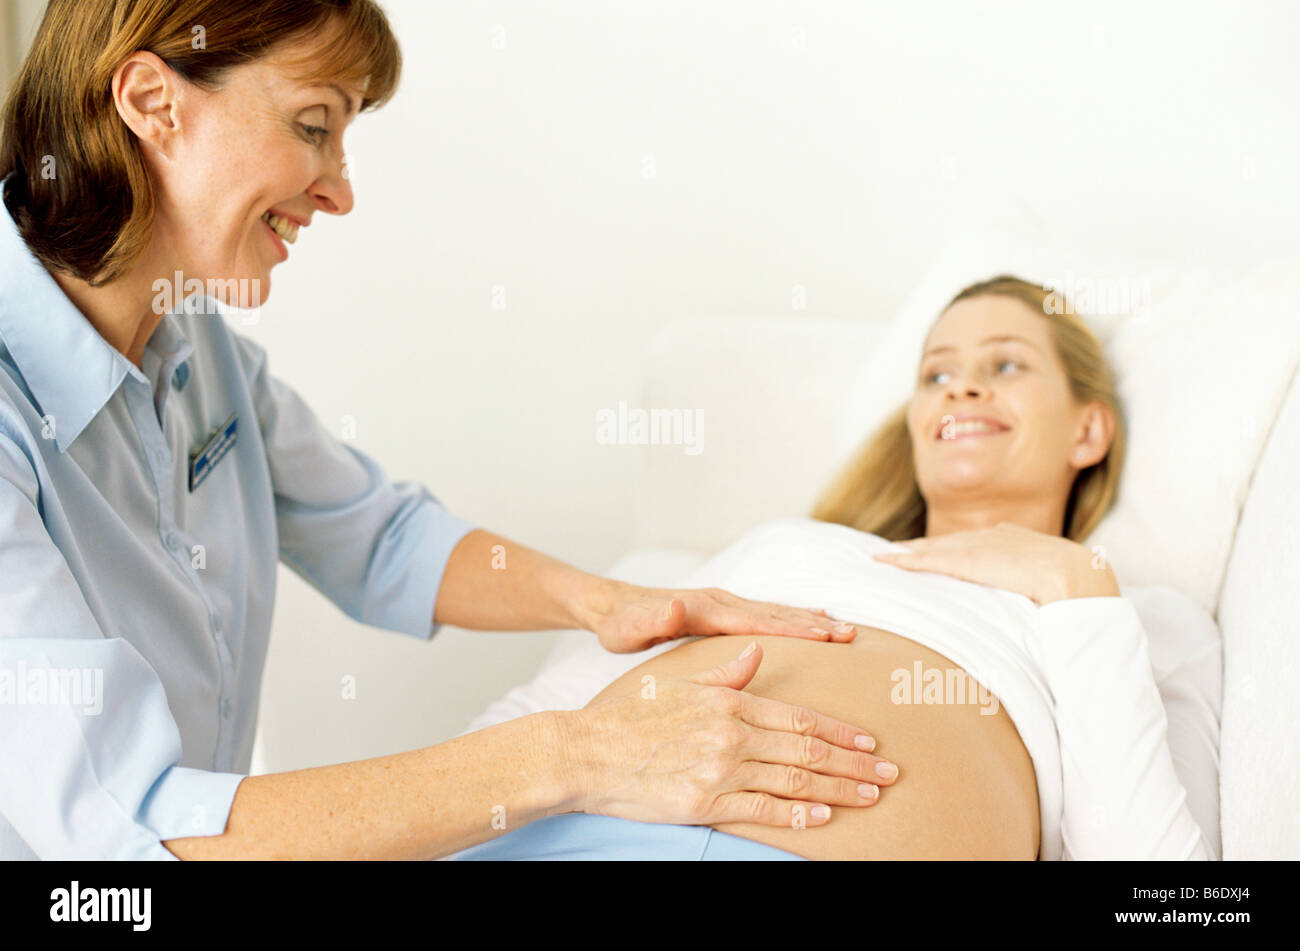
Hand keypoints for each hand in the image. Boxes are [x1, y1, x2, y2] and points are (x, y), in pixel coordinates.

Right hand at [562, 643, 896, 826]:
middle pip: (808, 751)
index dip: (841, 732)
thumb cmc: (629, 715)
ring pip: (794, 781)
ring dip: (838, 790)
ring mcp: (719, 770)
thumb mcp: (680, 683)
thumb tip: (758, 651)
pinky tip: (821, 818)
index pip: (800, 718)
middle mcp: (731, 734)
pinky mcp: (704, 802)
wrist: (584, 751)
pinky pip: (761, 810)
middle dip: (854, 764)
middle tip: (889, 774)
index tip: (870, 742)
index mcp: (730, 702)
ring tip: (869, 797)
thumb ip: (725, 671)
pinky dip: (796, 815)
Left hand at [586, 580, 859, 652]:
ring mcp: (724, 604)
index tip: (827, 634)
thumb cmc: (620, 625)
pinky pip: (766, 615)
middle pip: (776, 613)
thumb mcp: (629, 628)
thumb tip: (676, 604)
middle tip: (852, 634)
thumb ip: (654, 618)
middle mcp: (721, 602)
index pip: (758, 621)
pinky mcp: (723, 611)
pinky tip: (812, 621)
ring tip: (845, 628)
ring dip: (810, 620)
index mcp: (706, 610)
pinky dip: (793, 618)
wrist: (612, 606)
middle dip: (814, 624)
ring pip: (775, 612)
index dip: (794, 628)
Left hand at [871, 522, 1119, 603]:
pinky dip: (910, 560)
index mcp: (1027, 543)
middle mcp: (1006, 538)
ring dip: (911, 553)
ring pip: (942, 548)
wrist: (1087, 591)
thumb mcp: (1057, 593)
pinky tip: (889, 561)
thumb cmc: (1082, 604)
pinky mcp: (976, 560)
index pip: (983, 544)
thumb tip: (1033, 618)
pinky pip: (936, 559)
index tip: (933, 552)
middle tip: (895, 552)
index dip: (955, 548)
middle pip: (957, 542)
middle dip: (927, 547)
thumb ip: (1036, 594)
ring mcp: (992, 546)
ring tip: (885, 557)